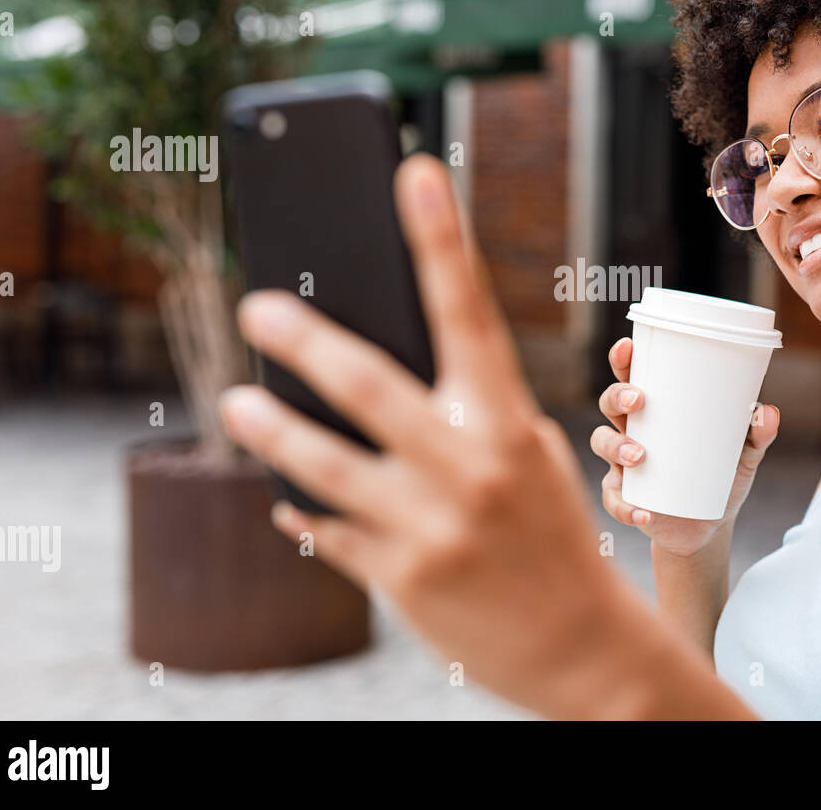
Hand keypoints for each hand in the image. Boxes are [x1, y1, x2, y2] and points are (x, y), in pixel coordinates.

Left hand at [219, 154, 691, 718]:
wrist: (584, 648)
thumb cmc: (552, 535)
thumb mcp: (529, 459)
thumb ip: (465, 417)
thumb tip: (370, 374)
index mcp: (510, 423)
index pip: (470, 314)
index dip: (441, 238)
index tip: (414, 172)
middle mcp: (470, 468)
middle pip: (368, 384)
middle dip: (304, 339)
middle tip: (256, 309)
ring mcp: (431, 526)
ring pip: (324, 464)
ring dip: (271, 430)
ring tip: (236, 406)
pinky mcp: (400, 580)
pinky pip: (328, 532)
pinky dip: (303, 513)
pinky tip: (286, 501)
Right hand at [590, 336, 778, 557]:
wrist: (710, 527)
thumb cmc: (720, 477)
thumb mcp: (743, 455)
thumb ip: (757, 435)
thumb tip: (767, 412)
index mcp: (657, 411)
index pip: (634, 377)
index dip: (624, 360)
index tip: (629, 346)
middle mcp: (634, 431)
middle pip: (609, 403)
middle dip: (617, 397)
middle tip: (638, 401)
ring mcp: (624, 465)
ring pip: (601, 443)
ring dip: (615, 446)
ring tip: (639, 456)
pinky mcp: (625, 498)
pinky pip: (614, 500)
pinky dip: (626, 507)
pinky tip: (645, 514)